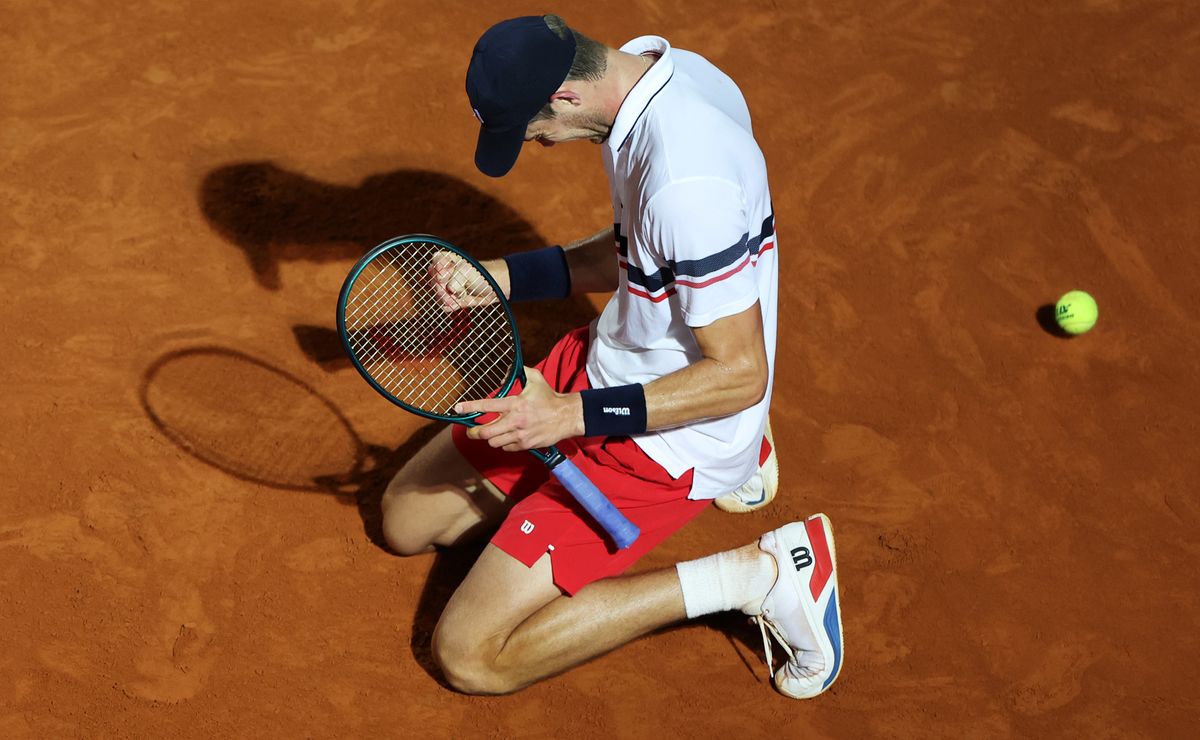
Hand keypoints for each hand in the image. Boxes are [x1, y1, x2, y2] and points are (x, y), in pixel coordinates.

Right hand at [428, 252, 500, 311]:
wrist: (496, 288)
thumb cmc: (483, 275)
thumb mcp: (467, 272)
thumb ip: (454, 279)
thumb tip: (449, 291)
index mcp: (448, 259)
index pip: (436, 261)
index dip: (439, 270)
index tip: (445, 276)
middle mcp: (445, 272)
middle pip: (434, 281)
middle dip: (443, 288)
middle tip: (454, 290)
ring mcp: (447, 286)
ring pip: (438, 295)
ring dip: (448, 299)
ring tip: (461, 296)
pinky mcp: (452, 298)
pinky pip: (444, 305)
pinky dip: (452, 305)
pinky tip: (460, 302)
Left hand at [456, 367, 582, 451]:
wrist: (567, 416)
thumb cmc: (550, 397)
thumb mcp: (535, 379)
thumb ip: (519, 372)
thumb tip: (506, 373)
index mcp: (515, 403)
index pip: (487, 405)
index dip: (470, 407)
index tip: (458, 409)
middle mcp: (515, 421)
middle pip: (485, 432)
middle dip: (473, 433)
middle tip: (471, 431)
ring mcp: (520, 435)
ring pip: (494, 442)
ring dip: (490, 438)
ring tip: (491, 433)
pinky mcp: (526, 445)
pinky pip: (506, 447)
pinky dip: (503, 443)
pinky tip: (508, 436)